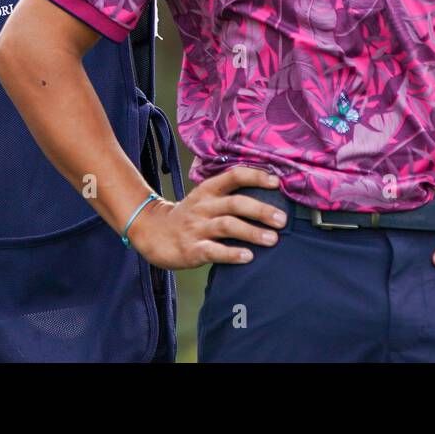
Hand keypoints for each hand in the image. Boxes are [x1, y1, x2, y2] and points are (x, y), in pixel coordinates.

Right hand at [127, 166, 287, 269]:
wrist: (152, 232)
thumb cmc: (190, 216)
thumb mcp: (205, 198)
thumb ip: (230, 196)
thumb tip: (270, 197)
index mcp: (208, 190)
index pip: (234, 176)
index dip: (256, 177)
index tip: (277, 183)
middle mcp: (203, 206)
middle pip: (235, 203)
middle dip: (261, 210)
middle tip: (283, 220)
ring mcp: (196, 228)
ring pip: (227, 226)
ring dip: (252, 232)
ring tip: (273, 239)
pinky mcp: (191, 250)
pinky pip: (213, 251)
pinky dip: (231, 254)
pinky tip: (248, 257)